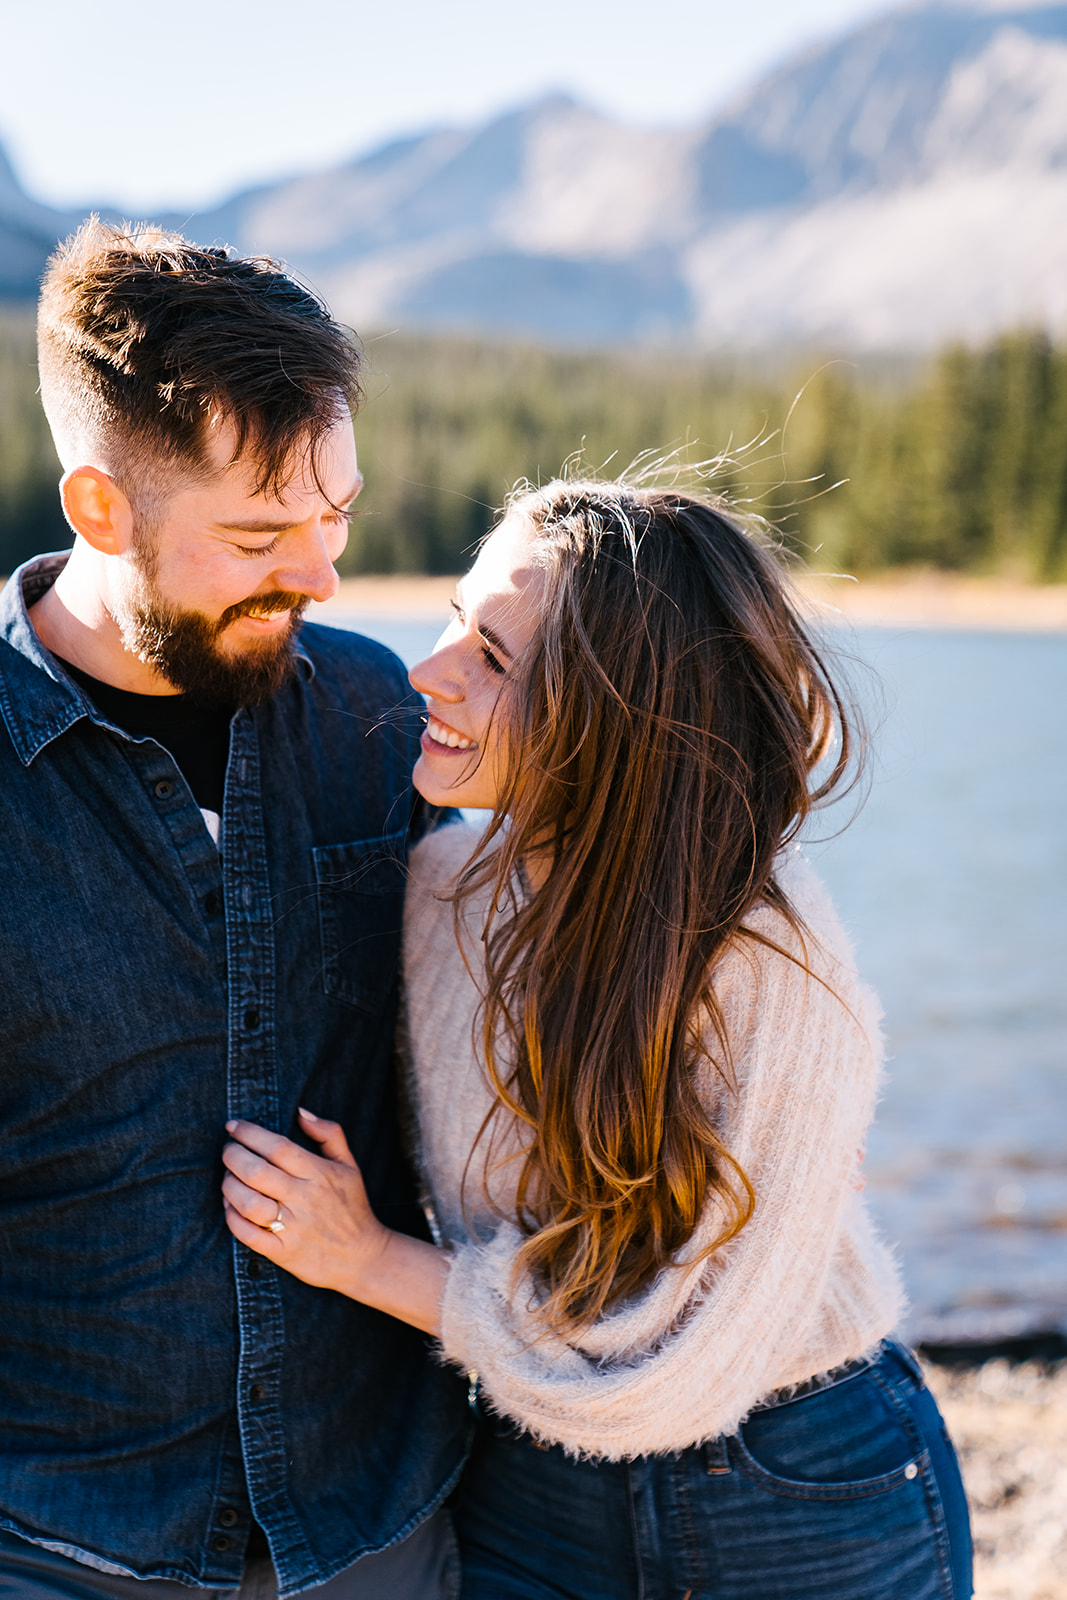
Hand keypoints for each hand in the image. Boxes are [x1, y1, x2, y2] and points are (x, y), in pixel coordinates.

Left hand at [222, 1108, 389, 1296]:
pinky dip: (232, 1218)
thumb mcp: (349, 1165)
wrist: (363, 1257)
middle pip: (257, 1172)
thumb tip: (300, 1112)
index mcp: (320, 1174)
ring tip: (228, 1178)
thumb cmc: (352, 1206)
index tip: (233, 1126)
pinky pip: (248, 1235)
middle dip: (233, 1156)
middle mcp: (305, 1199)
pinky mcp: (283, 1253)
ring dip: (229, 1187)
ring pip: (248, 1203)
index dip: (250, 1133)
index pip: (278, 1147)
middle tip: (227, 1150)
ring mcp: (293, 1228)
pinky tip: (230, 1206)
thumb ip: (329, 1133)